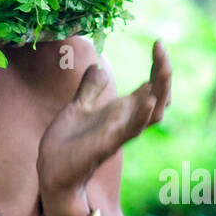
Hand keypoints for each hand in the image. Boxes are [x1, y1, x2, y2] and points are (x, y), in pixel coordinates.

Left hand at [37, 41, 171, 215]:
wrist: (52, 171)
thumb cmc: (67, 144)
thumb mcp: (78, 106)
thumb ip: (90, 88)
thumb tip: (99, 65)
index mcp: (121, 111)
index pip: (150, 87)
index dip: (158, 67)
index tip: (159, 44)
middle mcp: (126, 122)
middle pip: (158, 97)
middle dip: (163, 74)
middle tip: (163, 51)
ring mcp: (119, 133)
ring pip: (151, 114)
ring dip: (160, 91)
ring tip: (164, 68)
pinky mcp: (107, 145)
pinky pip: (130, 130)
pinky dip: (141, 116)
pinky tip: (147, 101)